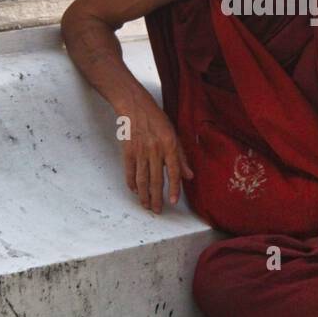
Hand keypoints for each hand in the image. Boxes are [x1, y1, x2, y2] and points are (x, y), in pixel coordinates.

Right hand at [118, 94, 193, 213]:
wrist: (135, 106)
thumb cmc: (157, 119)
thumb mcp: (174, 134)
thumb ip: (181, 156)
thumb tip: (189, 176)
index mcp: (170, 145)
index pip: (173, 172)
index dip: (174, 188)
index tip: (173, 201)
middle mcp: (155, 150)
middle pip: (156, 180)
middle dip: (157, 198)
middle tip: (158, 210)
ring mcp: (140, 151)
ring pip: (142, 179)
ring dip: (144, 195)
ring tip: (146, 205)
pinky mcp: (128, 151)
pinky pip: (130, 172)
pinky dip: (132, 183)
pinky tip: (135, 191)